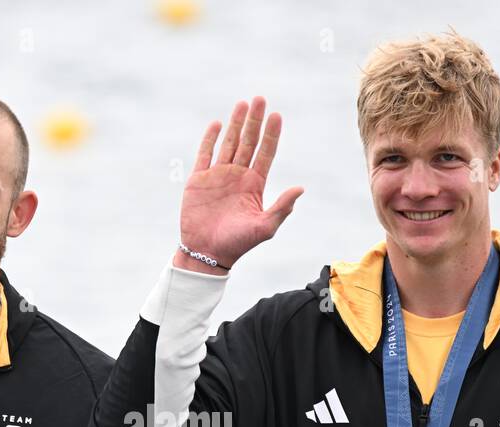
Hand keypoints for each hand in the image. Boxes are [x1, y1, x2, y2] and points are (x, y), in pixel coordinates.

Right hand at [174, 96, 303, 273]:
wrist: (206, 253)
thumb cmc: (238, 244)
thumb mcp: (265, 227)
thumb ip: (282, 207)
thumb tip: (301, 188)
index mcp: (254, 185)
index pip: (266, 153)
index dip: (272, 134)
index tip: (277, 115)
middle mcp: (238, 176)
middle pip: (248, 142)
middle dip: (255, 121)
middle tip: (260, 99)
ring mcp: (218, 176)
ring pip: (228, 143)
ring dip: (235, 124)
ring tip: (243, 104)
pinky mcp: (199, 180)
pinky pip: (205, 154)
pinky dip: (210, 139)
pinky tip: (217, 124)